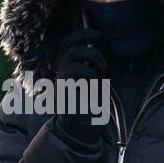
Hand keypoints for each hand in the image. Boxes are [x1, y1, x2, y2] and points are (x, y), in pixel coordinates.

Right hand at [52, 28, 109, 148]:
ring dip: (94, 57)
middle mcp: (60, 70)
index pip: (66, 43)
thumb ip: (92, 68)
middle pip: (67, 42)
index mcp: (66, 68)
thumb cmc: (89, 107)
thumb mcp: (94, 83)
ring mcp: (61, 77)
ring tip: (102, 70)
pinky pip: (78, 69)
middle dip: (85, 36)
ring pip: (74, 52)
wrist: (79, 129)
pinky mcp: (64, 85)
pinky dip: (91, 73)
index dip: (81, 34)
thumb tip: (100, 52)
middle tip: (100, 40)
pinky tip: (96, 85)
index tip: (98, 33)